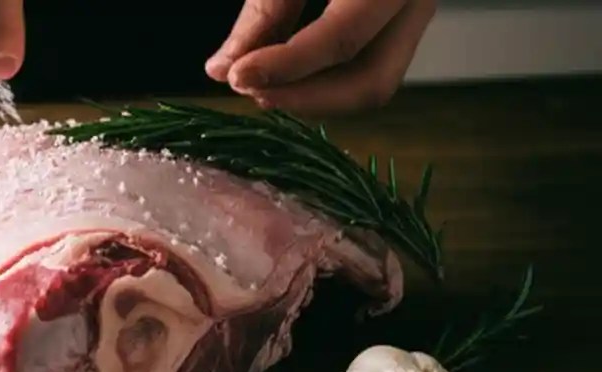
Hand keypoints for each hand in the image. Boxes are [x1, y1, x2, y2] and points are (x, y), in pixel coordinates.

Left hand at [206, 0, 436, 115]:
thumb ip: (264, 5)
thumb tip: (222, 68)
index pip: (342, 38)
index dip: (286, 68)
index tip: (235, 76)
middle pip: (371, 80)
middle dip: (304, 98)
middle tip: (249, 89)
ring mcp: (414, 8)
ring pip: (373, 80)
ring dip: (311, 95)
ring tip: (258, 81)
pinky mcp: (400, 15)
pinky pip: (367, 63)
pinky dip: (321, 76)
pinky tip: (281, 69)